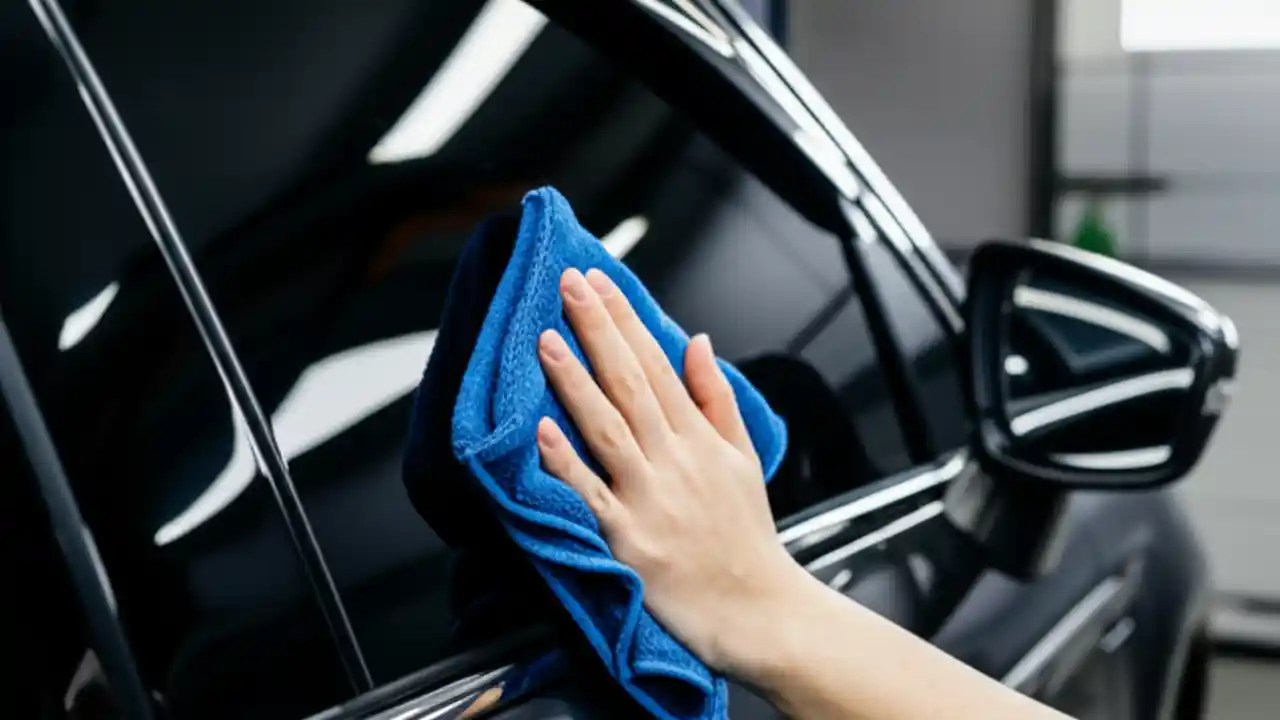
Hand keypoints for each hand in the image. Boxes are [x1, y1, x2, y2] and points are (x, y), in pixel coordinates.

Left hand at [536, 267, 806, 675]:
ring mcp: (650, 499)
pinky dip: (566, 462)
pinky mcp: (628, 540)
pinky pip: (591, 494)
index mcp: (701, 439)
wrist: (758, 611)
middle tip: (568, 284)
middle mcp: (675, 460)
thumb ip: (717, 398)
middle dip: (598, 329)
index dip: (626, 319)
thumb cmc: (746, 539)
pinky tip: (541, 430)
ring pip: (608, 427)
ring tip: (546, 340)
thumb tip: (698, 341)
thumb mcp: (744, 458)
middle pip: (631, 383)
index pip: (658, 364)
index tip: (599, 281)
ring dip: (576, 381)